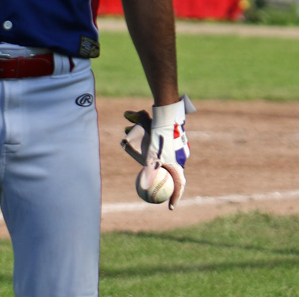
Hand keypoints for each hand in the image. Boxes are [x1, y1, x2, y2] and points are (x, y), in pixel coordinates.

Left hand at [121, 95, 194, 209]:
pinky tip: (140, 145)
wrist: (166, 113)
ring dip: (150, 156)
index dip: (176, 197)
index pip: (179, 184)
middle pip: (170, 171)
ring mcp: (175, 146)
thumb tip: (143, 187)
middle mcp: (179, 156)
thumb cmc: (160, 137)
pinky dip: (150, 147)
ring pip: (162, 156)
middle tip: (154, 184)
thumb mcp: (152, 156)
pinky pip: (160, 146)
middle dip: (160, 176)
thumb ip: (149, 171)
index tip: (171, 207)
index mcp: (178, 164)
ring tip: (141, 159)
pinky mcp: (170, 137)